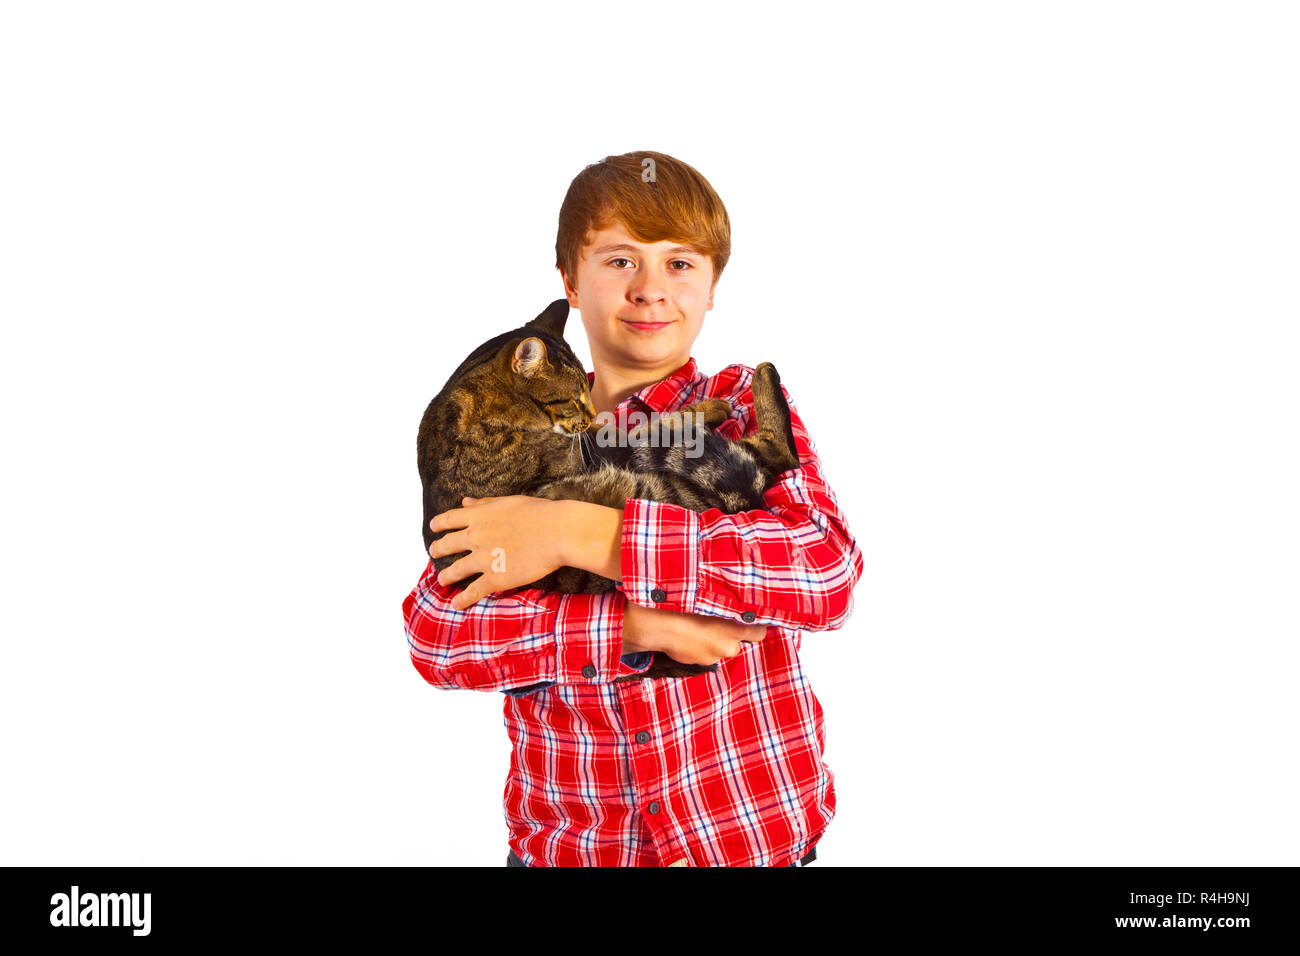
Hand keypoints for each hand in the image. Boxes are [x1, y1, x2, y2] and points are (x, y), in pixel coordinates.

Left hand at [429, 495, 567, 609]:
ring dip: (446, 577)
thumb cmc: (539, 513)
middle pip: (447, 545)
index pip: (449, 519)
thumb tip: (465, 501)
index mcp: (478, 516)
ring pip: (455, 570)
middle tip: (434, 553)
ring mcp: (483, 559)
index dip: (439, 524)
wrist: (556, 532)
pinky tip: (456, 605)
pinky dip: (462, 600)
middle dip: (437, 550)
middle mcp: (475, 537)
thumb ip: (484, 503)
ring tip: (442, 581)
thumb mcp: (508, 502)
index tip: (434, 528)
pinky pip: (473, 592)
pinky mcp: (495, 578)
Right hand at [622, 600, 766, 665]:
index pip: (759, 633)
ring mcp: (715, 656)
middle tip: (718, 621)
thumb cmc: (688, 610)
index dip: (757, 627)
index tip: (754, 621)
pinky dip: (701, 647)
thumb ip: (729, 610)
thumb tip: (741, 611)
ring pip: (720, 648)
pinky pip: (706, 654)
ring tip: (700, 628)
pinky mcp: (702, 663)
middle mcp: (730, 646)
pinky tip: (690, 636)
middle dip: (730, 635)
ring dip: (714, 641)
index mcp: (736, 630)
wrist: (664, 628)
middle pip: (738, 642)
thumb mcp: (713, 604)